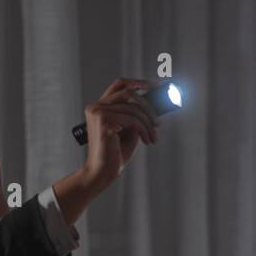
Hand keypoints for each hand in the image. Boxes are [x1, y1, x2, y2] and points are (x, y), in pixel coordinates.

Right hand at [80, 77, 158, 191]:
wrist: (103, 173)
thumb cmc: (115, 154)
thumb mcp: (130, 130)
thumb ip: (136, 115)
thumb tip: (156, 103)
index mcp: (100, 107)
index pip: (119, 85)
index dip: (137, 82)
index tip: (154, 86)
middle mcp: (96, 106)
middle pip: (129, 94)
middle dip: (148, 107)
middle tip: (158, 123)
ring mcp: (98, 112)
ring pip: (133, 108)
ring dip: (148, 124)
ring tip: (153, 137)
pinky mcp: (103, 120)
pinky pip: (132, 119)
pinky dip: (144, 130)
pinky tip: (147, 141)